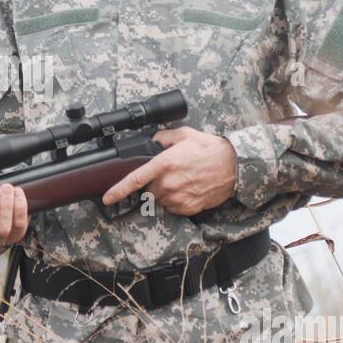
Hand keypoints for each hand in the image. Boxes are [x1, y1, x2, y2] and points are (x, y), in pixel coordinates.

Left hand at [101, 127, 236, 216]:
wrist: (234, 165)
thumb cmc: (210, 149)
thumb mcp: (185, 135)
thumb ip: (163, 136)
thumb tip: (153, 139)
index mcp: (164, 164)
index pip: (135, 179)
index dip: (118, 190)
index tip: (107, 197)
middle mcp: (169, 182)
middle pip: (148, 190)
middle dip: (154, 184)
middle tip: (171, 174)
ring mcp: (178, 197)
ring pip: (160, 200)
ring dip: (165, 193)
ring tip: (183, 180)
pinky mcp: (188, 207)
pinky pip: (173, 207)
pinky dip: (177, 200)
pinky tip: (189, 189)